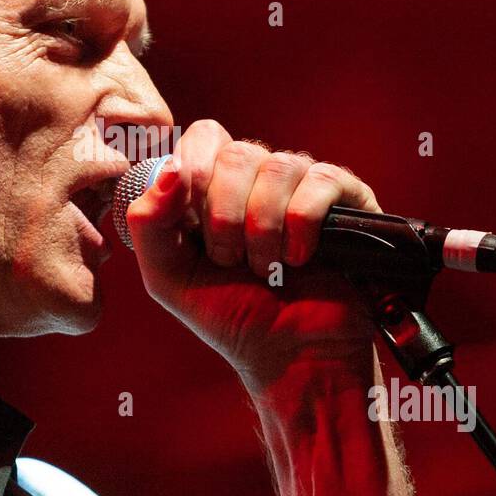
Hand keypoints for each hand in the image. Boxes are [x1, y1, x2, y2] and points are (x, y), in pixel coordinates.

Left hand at [125, 120, 382, 393]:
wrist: (288, 357)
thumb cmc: (230, 316)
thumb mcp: (168, 276)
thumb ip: (148, 222)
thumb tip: (170, 168)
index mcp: (217, 186)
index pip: (203, 138)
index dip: (194, 176)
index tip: (192, 226)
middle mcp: (260, 177)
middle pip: (237, 152)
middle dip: (225, 214)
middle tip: (229, 259)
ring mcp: (304, 186)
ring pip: (278, 167)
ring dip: (263, 228)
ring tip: (265, 267)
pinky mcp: (347, 200)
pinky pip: (322, 181)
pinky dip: (301, 224)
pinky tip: (298, 258)